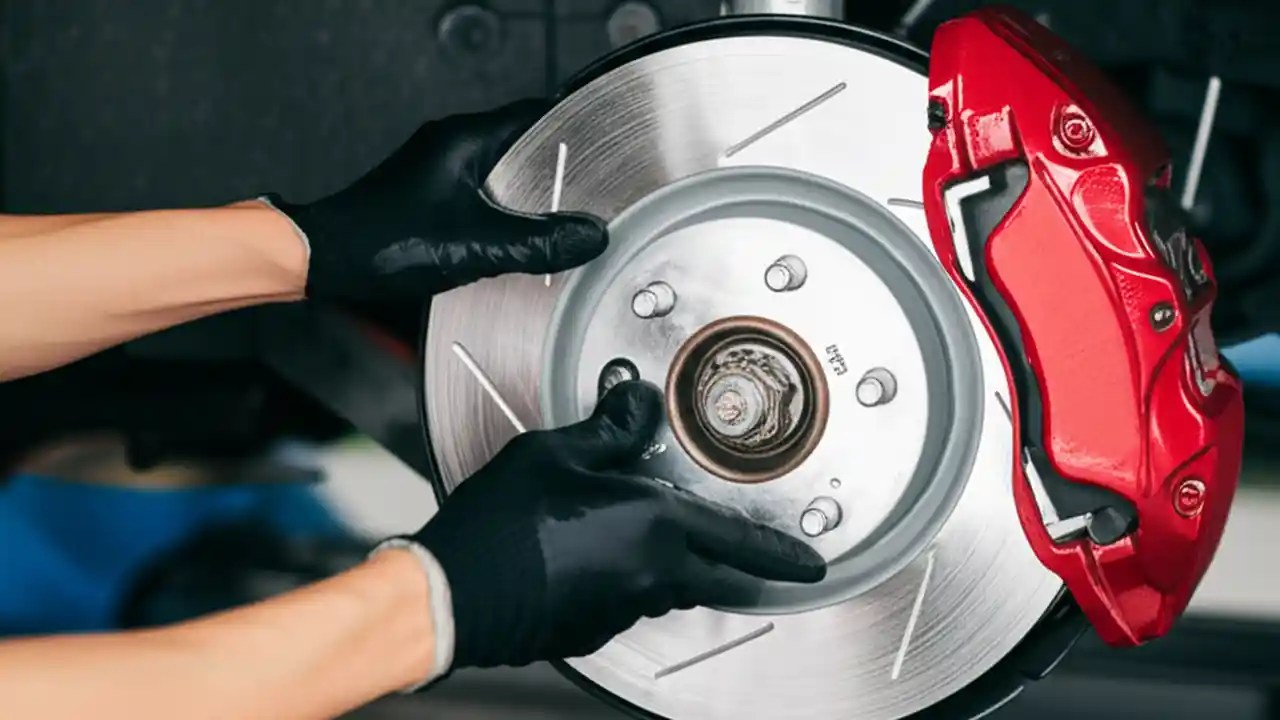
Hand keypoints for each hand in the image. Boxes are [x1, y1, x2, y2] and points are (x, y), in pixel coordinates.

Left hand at [270, 99, 605, 301]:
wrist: (329, 259)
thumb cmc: (382, 242)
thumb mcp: (477, 244)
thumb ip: (537, 243)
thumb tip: (586, 237)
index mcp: (465, 139)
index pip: (535, 114)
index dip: (573, 128)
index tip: (600, 143)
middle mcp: (451, 146)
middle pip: (523, 145)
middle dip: (557, 169)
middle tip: (585, 193)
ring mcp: (439, 170)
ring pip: (502, 172)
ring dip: (530, 196)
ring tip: (556, 219)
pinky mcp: (431, 196)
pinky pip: (482, 194)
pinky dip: (505, 212)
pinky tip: (515, 239)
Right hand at [411, 381, 826, 670]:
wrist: (456, 593)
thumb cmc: (502, 525)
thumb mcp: (558, 453)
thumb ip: (609, 430)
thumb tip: (637, 402)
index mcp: (656, 526)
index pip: (744, 541)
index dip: (785, 551)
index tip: (812, 560)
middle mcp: (652, 574)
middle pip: (721, 577)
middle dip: (745, 568)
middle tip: (763, 560)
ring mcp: (625, 607)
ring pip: (678, 589)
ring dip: (685, 568)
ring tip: (667, 542)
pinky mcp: (596, 628)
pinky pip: (636, 602)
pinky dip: (639, 582)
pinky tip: (609, 561)